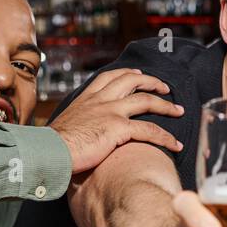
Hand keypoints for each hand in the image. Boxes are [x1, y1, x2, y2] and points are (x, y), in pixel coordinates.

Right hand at [50, 68, 183, 172]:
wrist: (47, 152)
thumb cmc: (51, 146)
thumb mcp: (63, 126)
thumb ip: (75, 125)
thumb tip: (75, 135)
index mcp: (86, 98)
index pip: (109, 77)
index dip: (127, 74)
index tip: (138, 75)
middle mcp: (100, 100)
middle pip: (132, 81)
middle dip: (152, 82)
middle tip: (166, 89)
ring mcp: (110, 112)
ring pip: (146, 100)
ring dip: (166, 105)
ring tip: (179, 111)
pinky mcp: (118, 129)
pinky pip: (149, 130)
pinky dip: (166, 136)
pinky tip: (176, 144)